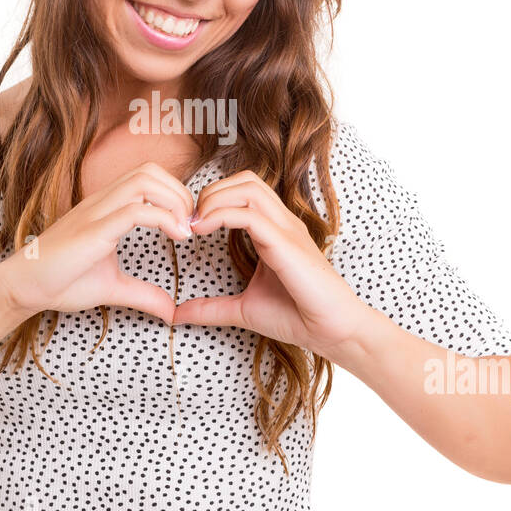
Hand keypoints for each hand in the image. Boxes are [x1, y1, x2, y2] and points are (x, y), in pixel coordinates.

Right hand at [0, 162, 194, 322]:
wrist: (23, 288)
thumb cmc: (60, 281)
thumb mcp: (112, 288)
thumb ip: (143, 294)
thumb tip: (170, 310)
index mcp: (106, 207)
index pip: (147, 177)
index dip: (175, 194)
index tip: (187, 226)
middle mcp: (102, 202)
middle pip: (150, 170)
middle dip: (180, 192)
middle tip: (191, 225)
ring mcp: (96, 213)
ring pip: (144, 180)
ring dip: (174, 200)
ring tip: (185, 230)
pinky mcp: (93, 231)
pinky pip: (134, 210)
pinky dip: (163, 218)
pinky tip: (176, 237)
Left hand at [172, 170, 363, 356]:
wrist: (332, 331)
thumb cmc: (297, 317)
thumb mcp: (243, 309)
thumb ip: (212, 308)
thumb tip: (178, 314)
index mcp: (275, 230)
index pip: (243, 190)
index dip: (212, 199)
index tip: (189, 227)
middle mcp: (282, 223)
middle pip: (245, 179)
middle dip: (211, 192)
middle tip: (190, 221)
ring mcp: (287, 229)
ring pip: (249, 187)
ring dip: (214, 199)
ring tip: (196, 224)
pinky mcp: (287, 244)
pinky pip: (250, 215)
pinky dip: (221, 215)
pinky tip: (203, 231)